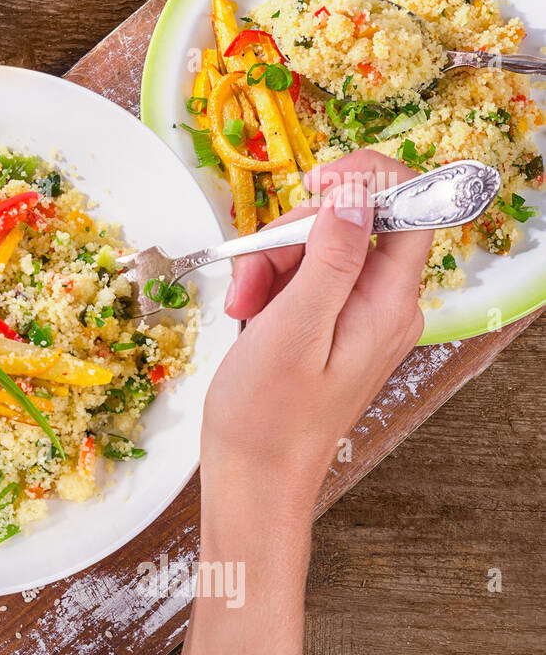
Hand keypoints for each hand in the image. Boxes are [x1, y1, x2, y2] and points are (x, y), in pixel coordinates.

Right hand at [204, 149, 431, 507]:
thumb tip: (356, 197)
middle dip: (290, 235)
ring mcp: (356, 313)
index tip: (316, 183)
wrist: (254, 474)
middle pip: (349, 223)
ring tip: (243, 306)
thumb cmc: (269, 417)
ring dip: (269, 261)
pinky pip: (304, 276)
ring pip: (318, 246)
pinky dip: (270, 283)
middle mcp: (383, 303)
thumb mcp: (293, 329)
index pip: (411, 206)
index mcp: (388, 303)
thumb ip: (330, 259)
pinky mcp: (330, 323)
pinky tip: (249, 313)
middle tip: (250, 278)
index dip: (368, 179)